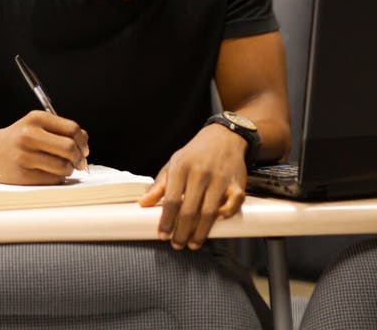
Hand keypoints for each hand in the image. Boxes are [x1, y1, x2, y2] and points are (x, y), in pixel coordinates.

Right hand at [0, 110, 88, 184]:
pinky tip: (52, 173)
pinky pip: (52, 179)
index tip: (84, 148)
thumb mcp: (37, 125)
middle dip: (79, 157)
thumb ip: (61, 130)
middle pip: (69, 148)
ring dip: (69, 169)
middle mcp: (29, 135)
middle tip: (79, 162)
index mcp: (36, 118)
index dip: (83, 141)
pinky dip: (58, 178)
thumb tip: (85, 144)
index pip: (72, 129)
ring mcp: (24, 156)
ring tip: (64, 167)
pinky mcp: (22, 175)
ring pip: (63, 166)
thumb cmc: (19, 138)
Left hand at [138, 124, 246, 249]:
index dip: (166, 220)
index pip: (172, 200)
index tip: (162, 234)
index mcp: (181, 167)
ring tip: (193, 243)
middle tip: (177, 244)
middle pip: (189, 210)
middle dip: (182, 232)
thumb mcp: (174, 163)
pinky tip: (216, 225)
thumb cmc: (195, 154)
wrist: (224, 137)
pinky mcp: (237, 184)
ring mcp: (220, 179)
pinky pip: (232, 206)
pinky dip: (224, 217)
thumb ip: (159, 185)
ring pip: (209, 213)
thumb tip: (143, 203)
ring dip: (200, 233)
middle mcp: (200, 173)